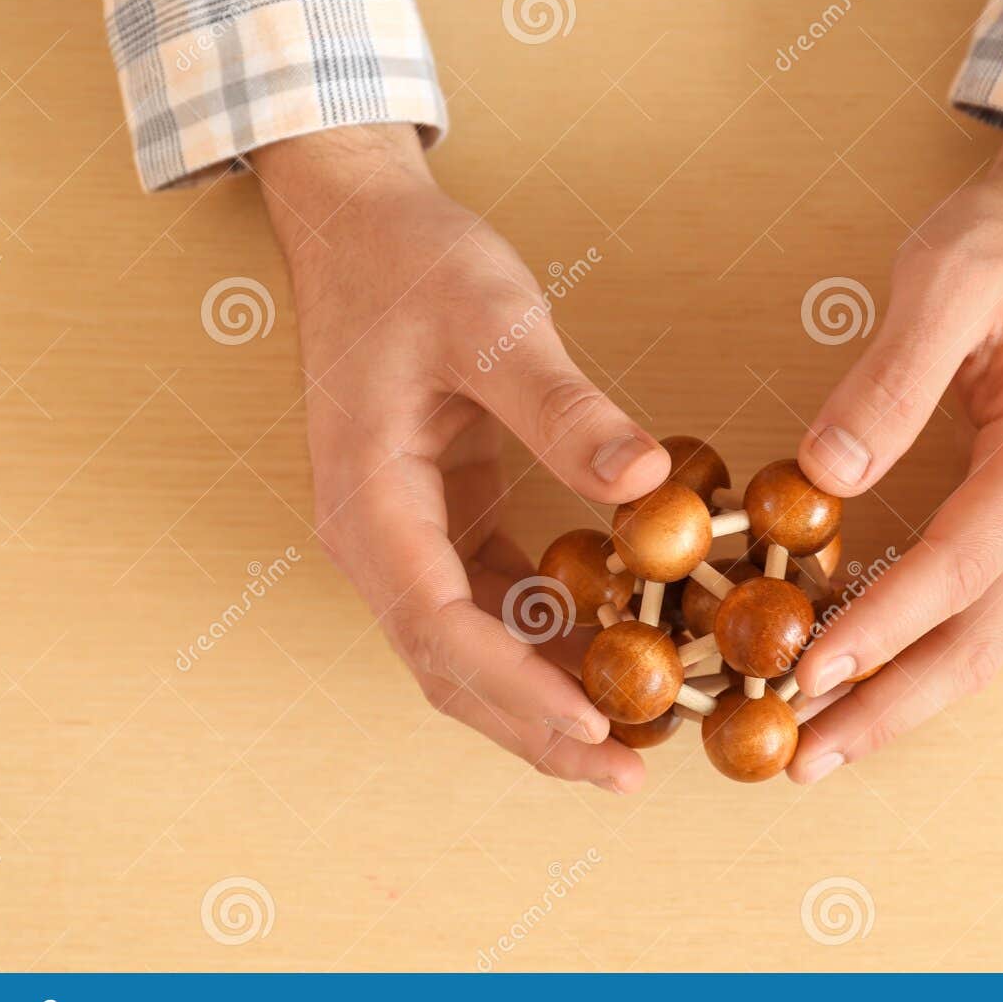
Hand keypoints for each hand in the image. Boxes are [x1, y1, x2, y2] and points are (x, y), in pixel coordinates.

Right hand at [253, 125, 668, 792]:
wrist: (359, 228)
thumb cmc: (413, 267)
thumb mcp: (493, 324)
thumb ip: (562, 408)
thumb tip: (643, 488)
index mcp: (367, 503)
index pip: (441, 626)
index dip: (519, 685)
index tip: (598, 724)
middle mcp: (377, 539)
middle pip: (452, 667)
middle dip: (537, 726)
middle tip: (627, 773)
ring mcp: (406, 536)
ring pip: (472, 648)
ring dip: (547, 693)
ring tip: (636, 731)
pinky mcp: (441, 521)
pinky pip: (494, 601)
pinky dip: (549, 635)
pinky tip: (617, 647)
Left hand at [790, 125, 1002, 782]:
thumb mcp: (946, 284)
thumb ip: (891, 380)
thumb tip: (825, 474)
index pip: (955, 568)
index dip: (879, 628)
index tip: (802, 674)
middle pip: (975, 642)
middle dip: (888, 707)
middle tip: (801, 759)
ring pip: (979, 642)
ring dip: (900, 697)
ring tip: (817, 742)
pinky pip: (973, 610)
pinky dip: (913, 653)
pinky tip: (854, 671)